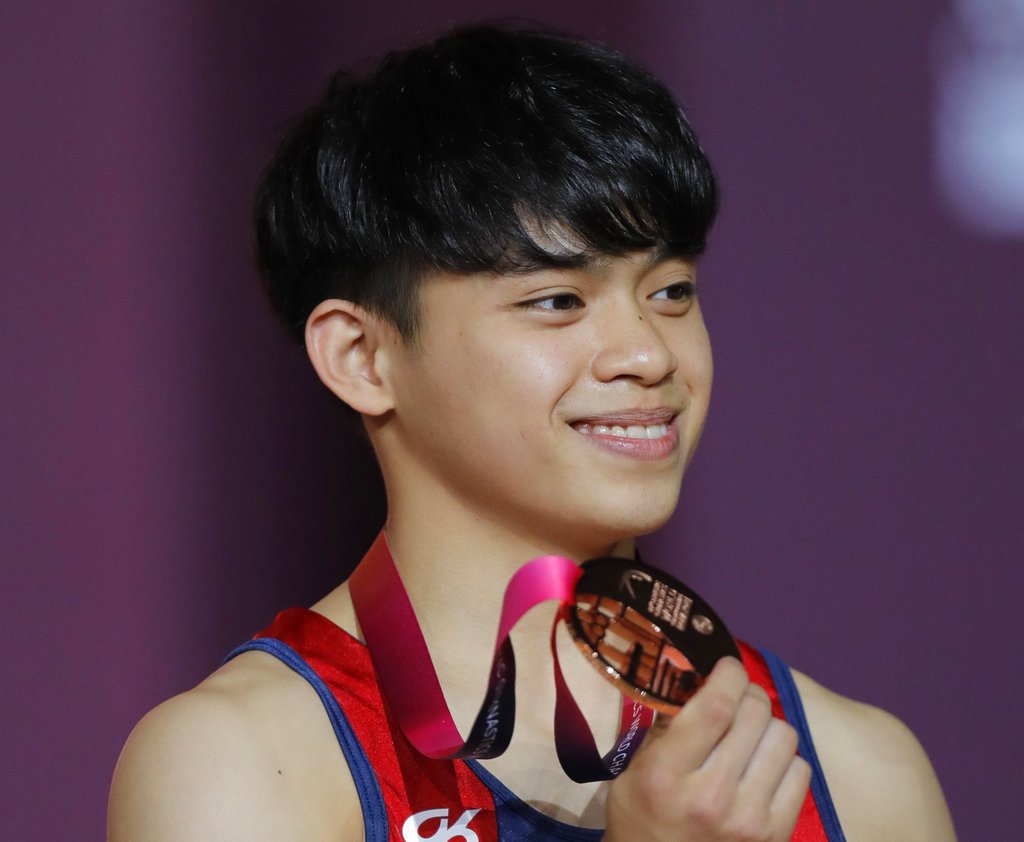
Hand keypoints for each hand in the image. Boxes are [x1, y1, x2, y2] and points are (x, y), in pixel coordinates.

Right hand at [603, 657, 810, 841]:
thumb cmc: (641, 816)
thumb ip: (666, 726)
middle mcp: (712, 796)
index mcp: (667, 774)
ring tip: (749, 737)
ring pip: (784, 736)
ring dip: (766, 727)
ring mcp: (750, 820)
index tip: (726, 667)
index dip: (728, 675)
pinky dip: (784, 760)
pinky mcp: (777, 835)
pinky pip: (800, 769)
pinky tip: (762, 768)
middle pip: (755, 713)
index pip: (715, 707)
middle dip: (747, 694)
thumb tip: (702, 677)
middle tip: (736, 699)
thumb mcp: (634, 769)